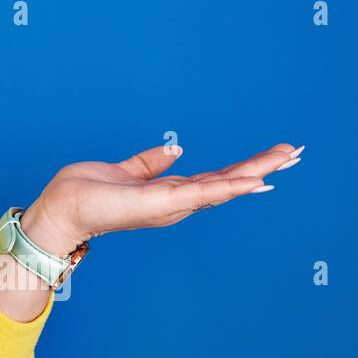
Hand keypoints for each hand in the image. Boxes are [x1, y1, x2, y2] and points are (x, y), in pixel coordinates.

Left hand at [18, 141, 303, 255]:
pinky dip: (226, 187)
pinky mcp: (157, 202)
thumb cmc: (87, 193)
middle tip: (296, 153)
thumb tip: (175, 149)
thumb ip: (150, 162)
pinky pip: (199, 193)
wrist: (61, 208)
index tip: (274, 156)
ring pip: (220, 187)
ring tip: (285, 160)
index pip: (215, 178)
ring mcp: (168, 204)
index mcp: (169, 192)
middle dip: (262, 167)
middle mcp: (174, 201)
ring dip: (254, 173)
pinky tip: (252, 180)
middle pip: (226, 182)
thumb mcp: (126, 170)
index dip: (244, 168)